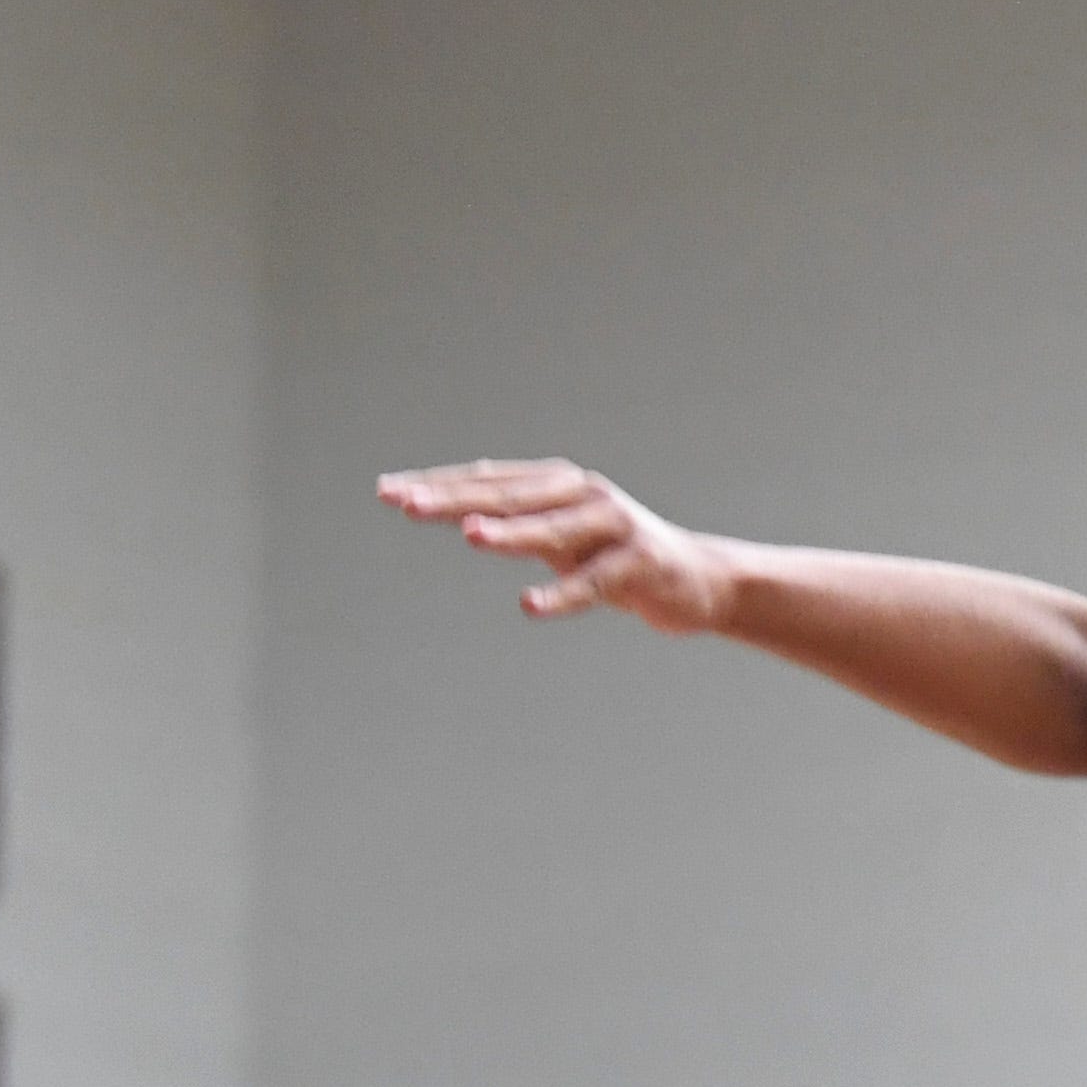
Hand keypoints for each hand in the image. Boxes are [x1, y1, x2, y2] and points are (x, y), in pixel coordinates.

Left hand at [378, 458, 729, 630]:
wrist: (700, 581)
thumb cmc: (618, 557)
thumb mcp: (563, 534)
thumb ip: (518, 520)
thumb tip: (454, 510)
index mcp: (559, 483)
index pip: (488, 479)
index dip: (438, 485)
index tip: (387, 492)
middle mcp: (584, 494)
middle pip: (510, 496)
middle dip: (457, 501)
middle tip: (407, 505)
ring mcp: (615, 528)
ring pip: (554, 530)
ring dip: (512, 533)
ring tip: (471, 536)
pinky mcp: (639, 567)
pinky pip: (594, 583)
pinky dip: (561, 594)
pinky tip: (529, 606)